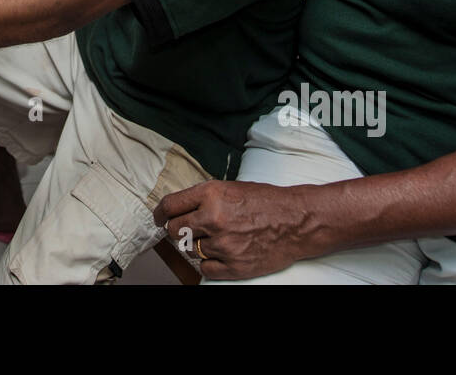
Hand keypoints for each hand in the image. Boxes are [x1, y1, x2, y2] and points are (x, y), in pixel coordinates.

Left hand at [154, 179, 318, 280]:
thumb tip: (178, 208)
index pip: (169, 206)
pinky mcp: (234, 265)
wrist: (296, 221)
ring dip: (196, 245)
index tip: (158, 217)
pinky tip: (221, 253)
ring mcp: (223, 244)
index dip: (159, 213)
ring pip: (188, 250)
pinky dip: (209, 262)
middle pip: (173, 230)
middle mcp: (213, 219)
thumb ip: (204, 198)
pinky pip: (205, 268)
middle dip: (175, 230)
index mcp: (211, 194)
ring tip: (215, 238)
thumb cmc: (267, 201)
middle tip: (184, 229)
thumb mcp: (231, 188)